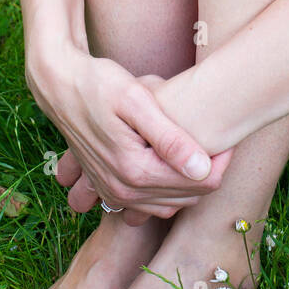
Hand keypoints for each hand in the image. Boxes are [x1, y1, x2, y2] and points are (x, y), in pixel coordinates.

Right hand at [29, 47, 233, 218]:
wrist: (59, 85)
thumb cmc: (99, 84)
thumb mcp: (137, 101)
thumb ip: (170, 138)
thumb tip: (203, 168)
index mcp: (135, 170)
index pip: (201, 183)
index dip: (223, 161)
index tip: (228, 136)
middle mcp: (123, 191)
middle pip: (189, 197)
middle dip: (210, 172)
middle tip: (219, 138)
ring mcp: (114, 194)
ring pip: (171, 205)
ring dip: (191, 183)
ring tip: (200, 147)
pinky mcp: (109, 189)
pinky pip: (150, 204)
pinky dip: (169, 188)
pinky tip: (175, 161)